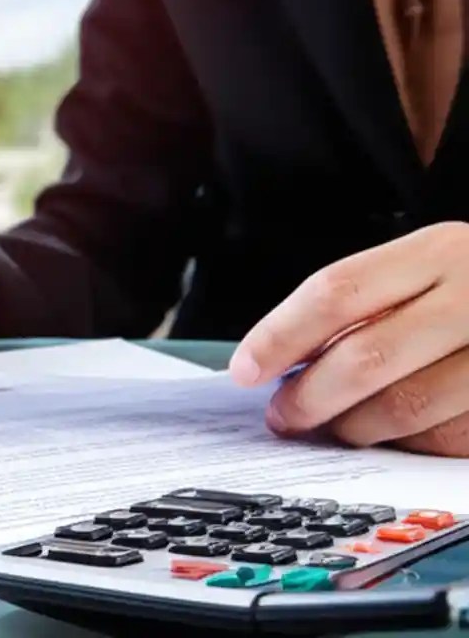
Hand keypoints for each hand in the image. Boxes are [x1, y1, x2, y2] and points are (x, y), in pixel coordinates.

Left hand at [229, 222, 468, 457]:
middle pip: (365, 355)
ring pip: (407, 407)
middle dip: (310, 396)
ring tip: (336, 429)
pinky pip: (451, 436)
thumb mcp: (432, 272)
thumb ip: (367, 306)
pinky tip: (399, 435)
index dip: (280, 334)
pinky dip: (413, 443)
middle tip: (283, 416)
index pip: (337, 290)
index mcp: (441, 249)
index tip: (244, 369)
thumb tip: (280, 361)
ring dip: (355, 428)